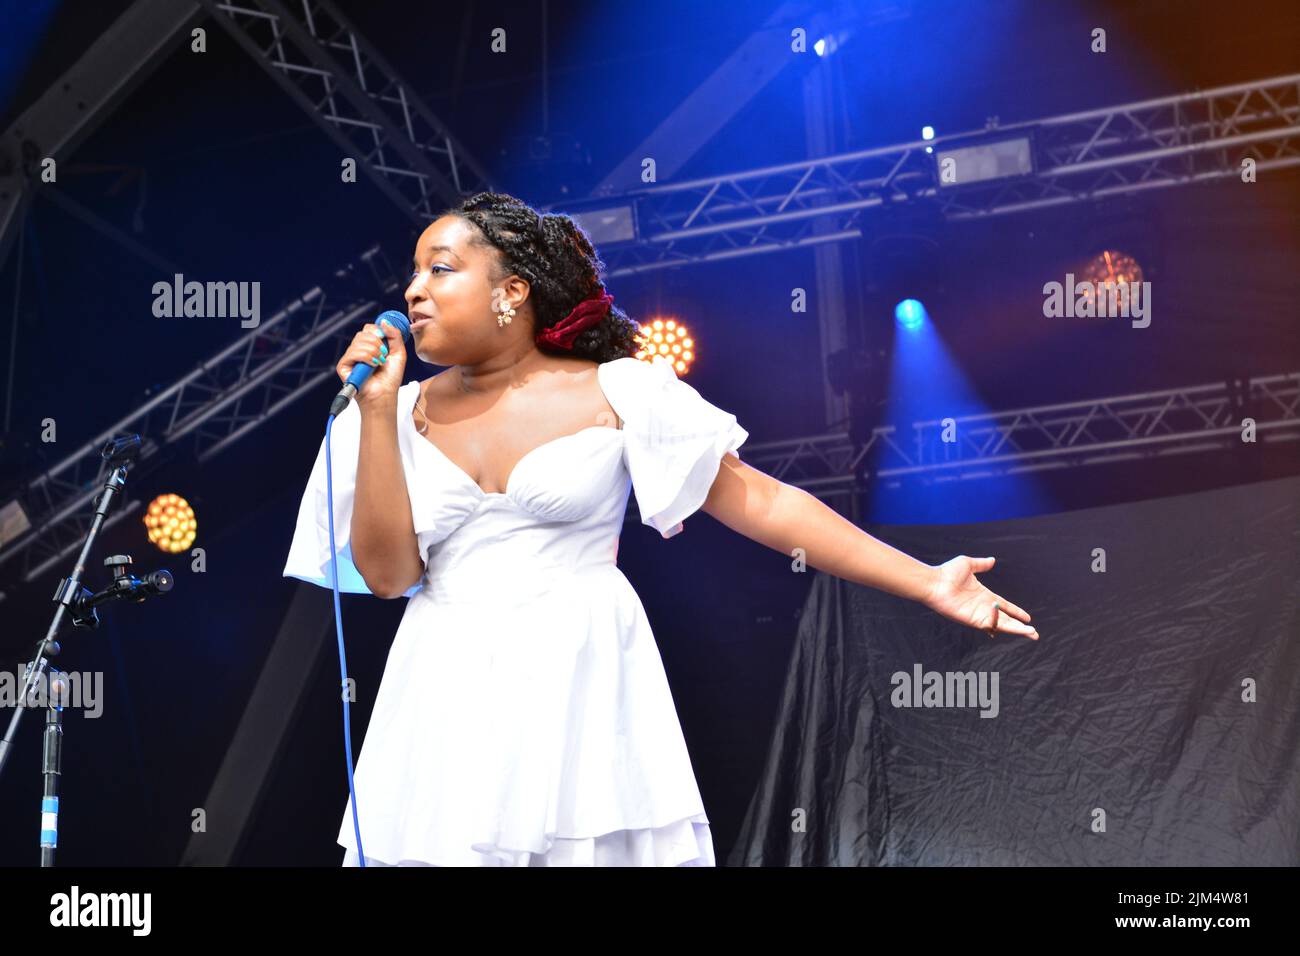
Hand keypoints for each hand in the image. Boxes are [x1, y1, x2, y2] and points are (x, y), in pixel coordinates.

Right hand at [336, 317, 406, 405]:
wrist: (385, 394)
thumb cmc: (391, 378)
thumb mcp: (398, 353)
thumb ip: (394, 335)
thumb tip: (383, 321)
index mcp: (370, 346)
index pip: (369, 328)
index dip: (378, 332)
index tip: (386, 343)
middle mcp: (358, 350)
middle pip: (364, 333)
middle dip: (377, 343)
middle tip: (384, 356)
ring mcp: (350, 357)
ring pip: (359, 341)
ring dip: (374, 352)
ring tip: (379, 363)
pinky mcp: (343, 366)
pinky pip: (353, 352)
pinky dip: (365, 358)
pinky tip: (372, 366)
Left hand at [924, 555, 1038, 640]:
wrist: (934, 582)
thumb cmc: (947, 572)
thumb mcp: (968, 564)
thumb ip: (981, 564)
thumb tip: (992, 560)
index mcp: (984, 595)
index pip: (1005, 606)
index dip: (1016, 612)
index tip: (1028, 618)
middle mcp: (983, 607)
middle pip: (1006, 619)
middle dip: (1021, 627)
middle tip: (1035, 634)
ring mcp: (978, 615)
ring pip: (1001, 625)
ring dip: (1016, 630)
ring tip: (1031, 634)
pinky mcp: (972, 620)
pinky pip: (991, 624)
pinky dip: (1002, 625)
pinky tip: (1016, 627)